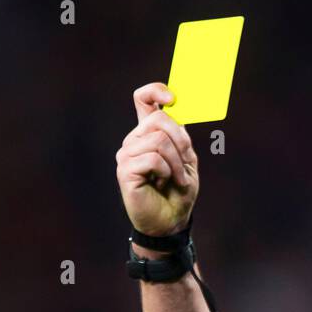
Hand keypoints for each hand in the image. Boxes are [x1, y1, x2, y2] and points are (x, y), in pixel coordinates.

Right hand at [116, 82, 198, 236]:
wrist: (171, 221)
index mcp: (148, 133)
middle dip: (181, 141)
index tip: (173, 99)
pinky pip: (153, 158)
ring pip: (159, 140)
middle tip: (185, 164)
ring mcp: (126, 155)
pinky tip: (165, 183)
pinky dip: (167, 172)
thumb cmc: (178, 191)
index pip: (143, 99)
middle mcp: (134, 140)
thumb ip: (180, 134)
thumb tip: (177, 108)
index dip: (156, 91)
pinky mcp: (125, 170)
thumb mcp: (187, 158)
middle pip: (159, 119)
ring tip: (176, 179)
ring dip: (177, 163)